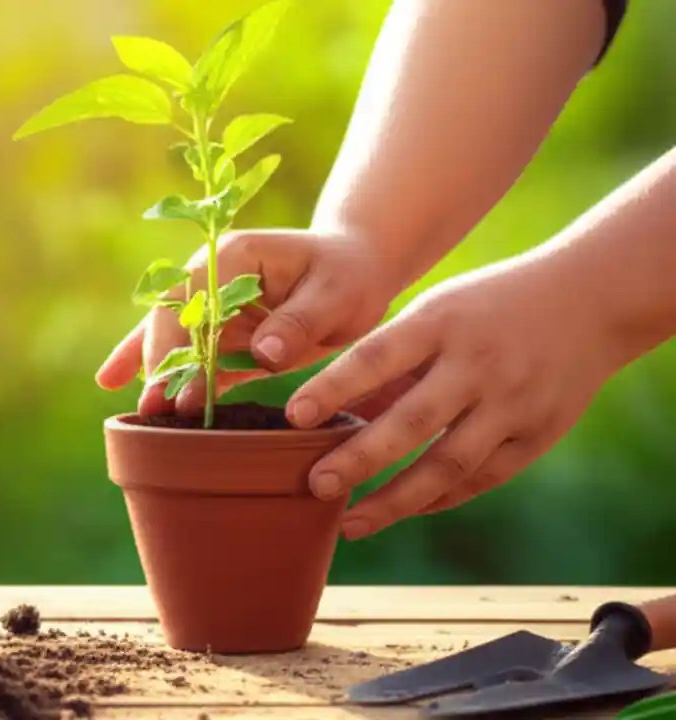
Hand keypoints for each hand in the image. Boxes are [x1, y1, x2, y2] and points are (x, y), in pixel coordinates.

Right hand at [96, 228, 401, 416]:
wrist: (361, 271)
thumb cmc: (351, 275)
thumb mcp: (336, 294)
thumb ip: (299, 322)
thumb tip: (263, 354)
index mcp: (233, 257)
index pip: (190, 297)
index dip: (174, 337)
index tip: (169, 377)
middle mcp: (214, 279)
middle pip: (172, 321)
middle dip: (159, 363)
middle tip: (152, 408)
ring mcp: (218, 309)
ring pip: (175, 342)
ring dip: (158, 374)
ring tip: (142, 413)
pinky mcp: (228, 336)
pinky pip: (195, 360)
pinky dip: (176, 380)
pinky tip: (149, 405)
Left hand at [289, 254, 624, 539]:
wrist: (589, 300)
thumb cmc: (486, 307)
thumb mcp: (436, 311)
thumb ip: (390, 360)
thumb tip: (333, 414)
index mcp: (441, 322)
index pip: (377, 357)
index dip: (334, 388)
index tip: (293, 416)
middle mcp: (477, 365)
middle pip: (412, 422)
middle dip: (359, 459)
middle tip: (314, 486)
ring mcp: (512, 403)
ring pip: (448, 463)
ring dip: (395, 500)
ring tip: (350, 523)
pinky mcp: (538, 434)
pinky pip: (481, 477)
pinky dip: (438, 498)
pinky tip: (402, 511)